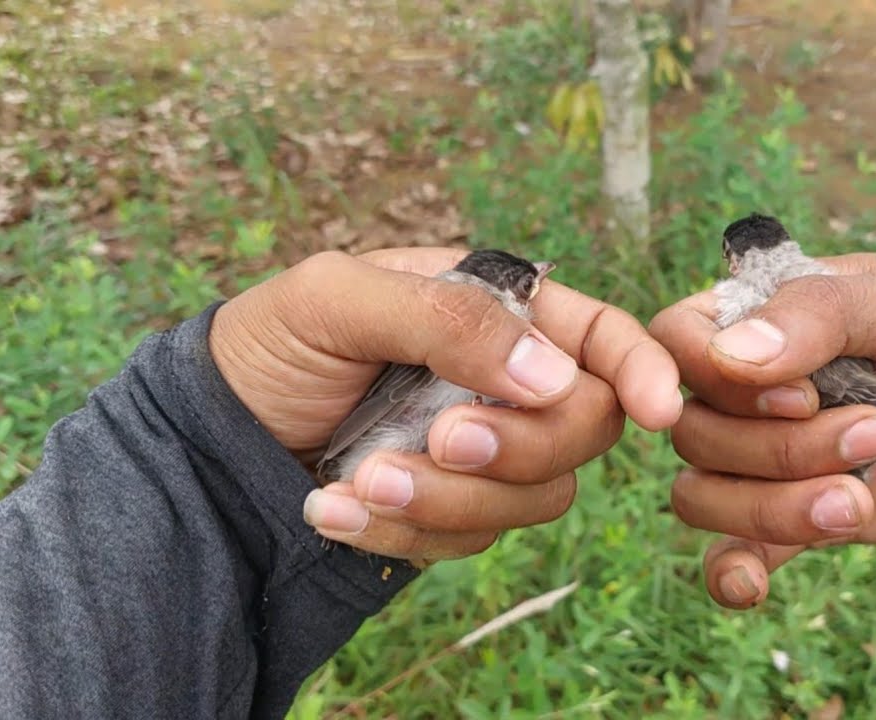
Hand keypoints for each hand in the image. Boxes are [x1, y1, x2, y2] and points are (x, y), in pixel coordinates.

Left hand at [210, 248, 681, 561]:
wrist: (216, 432)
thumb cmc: (274, 342)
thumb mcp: (337, 298)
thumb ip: (447, 318)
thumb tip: (550, 372)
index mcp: (496, 311)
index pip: (600, 334)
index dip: (642, 368)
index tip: (658, 411)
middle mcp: (508, 382)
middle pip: (586, 426)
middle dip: (518, 443)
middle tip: (438, 439)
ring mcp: (485, 453)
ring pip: (535, 496)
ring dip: (447, 498)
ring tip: (358, 480)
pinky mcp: (452, 513)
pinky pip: (468, 541)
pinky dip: (402, 533)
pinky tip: (334, 509)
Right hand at [649, 253, 875, 607]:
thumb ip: (821, 315)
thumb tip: (729, 354)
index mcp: (761, 317)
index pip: (674, 342)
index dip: (713, 379)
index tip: (800, 393)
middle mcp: (750, 389)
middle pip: (694, 434)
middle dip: (780, 448)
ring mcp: (771, 456)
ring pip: (705, 496)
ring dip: (774, 506)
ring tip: (858, 495)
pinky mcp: (801, 516)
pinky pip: (738, 550)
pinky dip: (732, 572)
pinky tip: (751, 590)